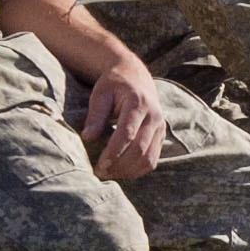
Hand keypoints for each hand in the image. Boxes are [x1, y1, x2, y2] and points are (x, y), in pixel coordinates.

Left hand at [78, 57, 169, 182]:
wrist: (135, 76)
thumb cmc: (114, 84)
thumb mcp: (101, 94)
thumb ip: (95, 115)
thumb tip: (88, 138)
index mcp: (139, 103)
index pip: (128, 133)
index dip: (114, 152)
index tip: (99, 165)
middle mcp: (154, 116)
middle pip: (140, 149)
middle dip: (120, 165)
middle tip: (100, 173)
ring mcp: (161, 128)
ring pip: (149, 158)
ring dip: (128, 171)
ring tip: (109, 174)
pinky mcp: (161, 137)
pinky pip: (153, 160)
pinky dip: (138, 171)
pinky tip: (121, 172)